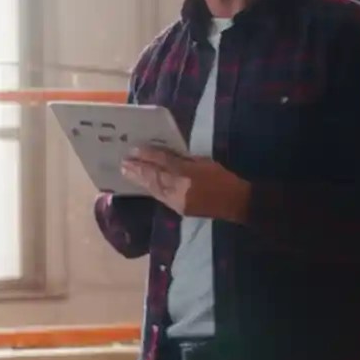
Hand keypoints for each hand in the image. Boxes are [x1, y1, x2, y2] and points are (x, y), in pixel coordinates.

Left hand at [120, 146, 251, 222]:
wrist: (236, 203)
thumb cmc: (223, 178)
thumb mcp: (205, 161)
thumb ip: (184, 159)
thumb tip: (165, 155)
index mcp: (189, 173)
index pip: (164, 162)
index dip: (148, 155)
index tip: (134, 149)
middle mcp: (180, 188)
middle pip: (155, 177)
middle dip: (138, 169)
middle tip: (123, 162)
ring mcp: (178, 201)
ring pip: (155, 188)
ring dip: (140, 180)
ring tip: (126, 172)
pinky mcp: (178, 209)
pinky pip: (160, 197)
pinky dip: (150, 189)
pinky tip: (142, 184)